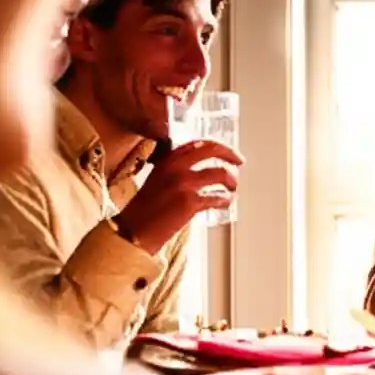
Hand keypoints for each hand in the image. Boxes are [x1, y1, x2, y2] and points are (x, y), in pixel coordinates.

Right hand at [115, 140, 243, 253]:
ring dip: (231, 181)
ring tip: (231, 189)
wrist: (134, 231)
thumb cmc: (148, 209)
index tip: (231, 153)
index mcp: (168, 160)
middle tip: (239, 163)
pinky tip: (224, 203)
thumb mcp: (160, 179)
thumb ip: (179, 169)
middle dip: (231, 155)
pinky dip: (225, 199)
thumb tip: (208, 167)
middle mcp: (175, 167)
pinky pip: (217, 196)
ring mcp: (183, 183)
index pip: (199, 143)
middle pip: (212, 150)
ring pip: (221, 173)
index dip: (220, 147)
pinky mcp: (190, 201)